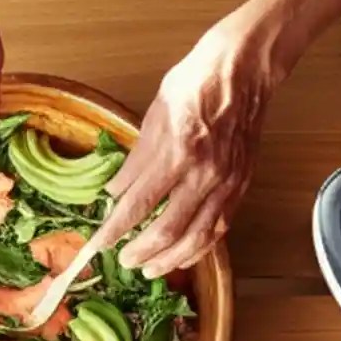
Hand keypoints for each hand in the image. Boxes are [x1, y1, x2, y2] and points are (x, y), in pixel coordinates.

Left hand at [104, 19, 280, 277]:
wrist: (242, 71)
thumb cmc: (195, 85)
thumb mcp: (153, 117)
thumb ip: (136, 160)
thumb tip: (116, 192)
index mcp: (177, 152)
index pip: (138, 205)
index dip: (115, 230)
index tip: (97, 245)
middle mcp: (203, 174)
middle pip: (167, 230)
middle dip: (141, 252)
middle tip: (123, 260)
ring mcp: (226, 183)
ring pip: (197, 238)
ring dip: (170, 259)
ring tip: (150, 268)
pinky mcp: (240, 186)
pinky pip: (219, 228)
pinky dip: (199, 248)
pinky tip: (184, 254)